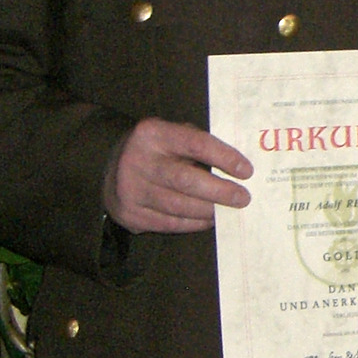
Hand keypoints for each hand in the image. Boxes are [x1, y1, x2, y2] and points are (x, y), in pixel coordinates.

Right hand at [102, 118, 251, 233]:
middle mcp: (137, 161)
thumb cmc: (157, 151)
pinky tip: (208, 219)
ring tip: (229, 211)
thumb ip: (200, 145)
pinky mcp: (129, 214)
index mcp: (153, 134)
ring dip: (209, 211)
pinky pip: (169, 223)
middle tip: (243, 198)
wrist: (110, 169)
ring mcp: (130, 190)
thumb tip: (240, 168)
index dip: (224, 158)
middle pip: (186, 180)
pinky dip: (193, 223)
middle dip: (220, 191)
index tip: (247, 171)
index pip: (196, 144)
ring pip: (178, 206)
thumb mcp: (173, 136)